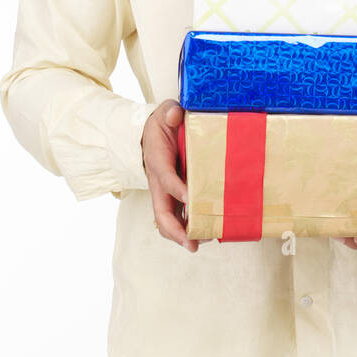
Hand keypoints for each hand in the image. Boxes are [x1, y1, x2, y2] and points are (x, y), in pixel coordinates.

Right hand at [141, 99, 197, 252]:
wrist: (150, 135)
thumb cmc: (161, 126)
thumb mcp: (164, 112)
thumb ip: (170, 112)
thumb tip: (175, 115)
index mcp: (158, 162)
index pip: (166, 179)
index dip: (177, 189)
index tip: (191, 199)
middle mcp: (159, 182)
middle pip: (161, 212)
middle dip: (176, 230)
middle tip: (193, 243)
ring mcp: (165, 193)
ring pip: (168, 220)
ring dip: (183, 235)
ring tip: (204, 242)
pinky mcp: (172, 197)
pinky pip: (177, 217)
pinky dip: (188, 229)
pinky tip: (206, 234)